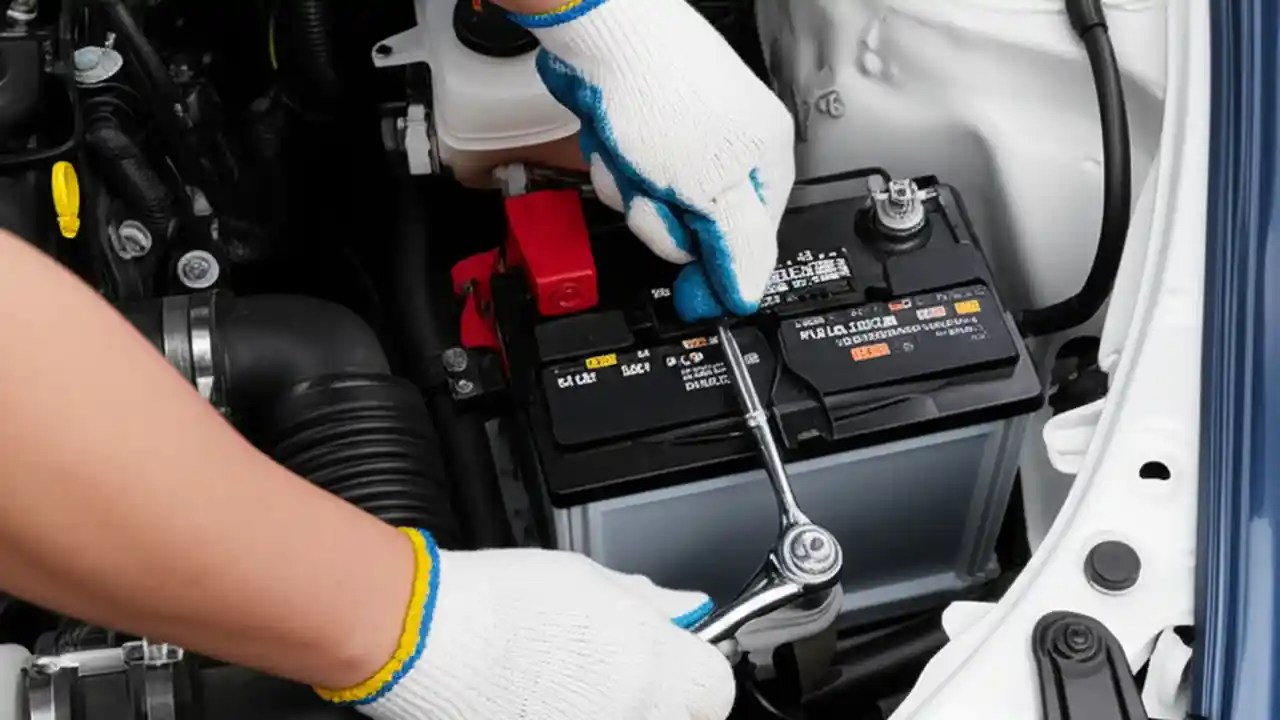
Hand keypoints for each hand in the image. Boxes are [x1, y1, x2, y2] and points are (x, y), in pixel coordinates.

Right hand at [319, 529, 734, 719]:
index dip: (696, 668)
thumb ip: (648, 602)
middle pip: (680, 717)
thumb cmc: (498, 602)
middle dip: (660, 695)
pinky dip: (579, 717)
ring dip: (620, 709)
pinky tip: (547, 701)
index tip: (678, 658)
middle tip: (618, 669)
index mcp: (652, 663)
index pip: (715, 689)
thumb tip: (685, 608)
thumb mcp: (587, 579)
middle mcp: (633, 714)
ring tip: (572, 685)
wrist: (423, 640)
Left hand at [509, 0, 794, 320]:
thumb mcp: (712, 190)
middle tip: (655, 197)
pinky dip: (611, 167)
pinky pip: (626, 177)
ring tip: (630, 159)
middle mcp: (727, 151)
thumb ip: (737, 248)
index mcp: (765, 161)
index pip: (750, 247)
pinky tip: (612, 142)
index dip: (718, 272)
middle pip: (695, 231)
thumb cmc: (663, 93)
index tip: (694, 297)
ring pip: (653, 207)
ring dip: (631, 193)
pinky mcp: (640, 132)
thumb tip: (750, 293)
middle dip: (662, 220)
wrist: (602, 36)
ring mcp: (680, 141)